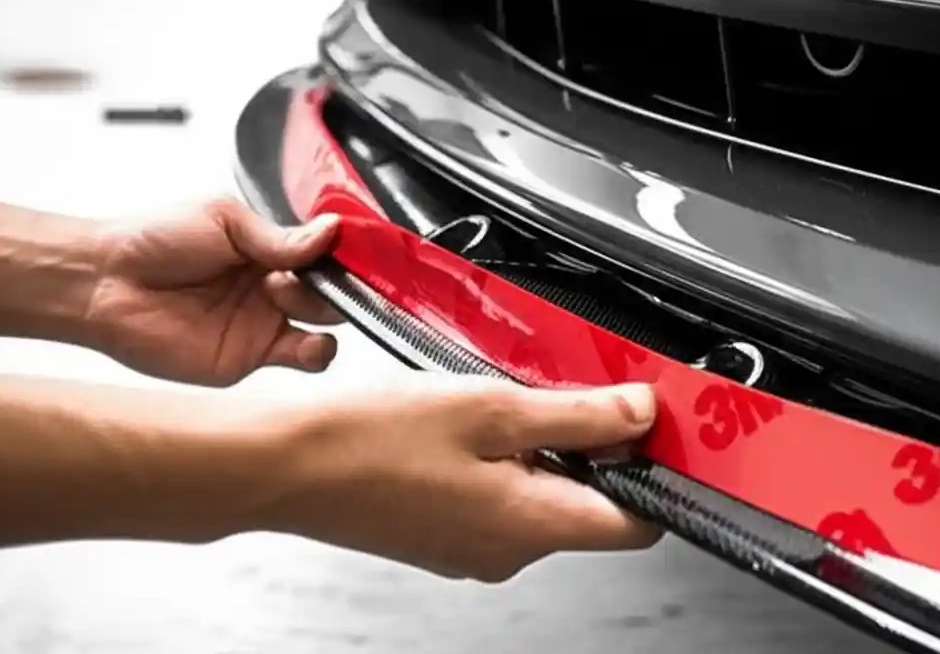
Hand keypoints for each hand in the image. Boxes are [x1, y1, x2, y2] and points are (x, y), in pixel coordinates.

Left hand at [85, 198, 341, 385]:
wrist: (106, 282)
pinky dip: (319, 352)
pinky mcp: (251, 357)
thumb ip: (279, 235)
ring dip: (324, 311)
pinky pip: (302, 358)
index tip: (353, 247)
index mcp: (269, 248)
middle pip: (331, 288)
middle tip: (306, 272)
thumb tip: (332, 230)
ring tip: (283, 295)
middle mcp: (273, 285)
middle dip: (334, 280)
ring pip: (325, 323)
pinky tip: (308, 340)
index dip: (341, 251)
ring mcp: (265, 322)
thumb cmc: (155, 239)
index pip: (324, 252)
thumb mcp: (223, 219)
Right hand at [262, 374, 662, 582]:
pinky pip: (501, 499)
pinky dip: (503, 460)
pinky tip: (470, 424)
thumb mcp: (490, 407)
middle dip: (593, 446)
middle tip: (565, 388)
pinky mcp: (445, 537)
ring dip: (543, 446)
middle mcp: (508, 552)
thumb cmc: (368, 440)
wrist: (284, 465)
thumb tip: (641, 416)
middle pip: (592, 505)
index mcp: (530, 526)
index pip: (639, 523)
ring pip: (544, 496)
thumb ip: (578, 414)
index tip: (652, 424)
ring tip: (503, 399)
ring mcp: (474, 550)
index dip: (655, 470)